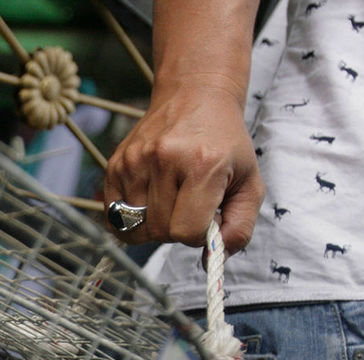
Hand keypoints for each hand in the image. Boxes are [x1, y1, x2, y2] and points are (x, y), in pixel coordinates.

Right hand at [102, 78, 263, 251]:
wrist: (195, 96)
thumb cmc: (226, 145)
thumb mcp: (250, 184)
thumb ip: (240, 228)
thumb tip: (211, 260)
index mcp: (203, 165)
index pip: (186, 230)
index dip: (198, 235)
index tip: (207, 218)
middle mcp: (165, 160)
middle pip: (159, 231)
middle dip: (175, 230)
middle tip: (189, 207)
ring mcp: (135, 160)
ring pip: (133, 227)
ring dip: (152, 224)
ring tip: (170, 200)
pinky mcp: (115, 163)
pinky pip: (113, 214)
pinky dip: (131, 216)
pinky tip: (150, 197)